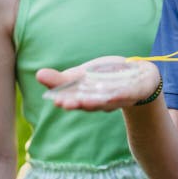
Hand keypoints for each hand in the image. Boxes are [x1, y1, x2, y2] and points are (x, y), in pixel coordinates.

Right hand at [36, 56, 160, 111]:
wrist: (139, 75)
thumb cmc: (106, 77)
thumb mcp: (83, 75)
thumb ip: (63, 79)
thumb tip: (38, 74)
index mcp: (88, 97)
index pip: (75, 101)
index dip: (65, 101)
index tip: (54, 100)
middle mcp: (102, 101)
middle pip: (89, 104)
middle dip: (77, 104)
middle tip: (63, 103)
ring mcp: (120, 98)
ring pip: (107, 102)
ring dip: (96, 102)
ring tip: (84, 101)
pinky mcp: (136, 92)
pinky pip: (129, 94)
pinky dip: (122, 95)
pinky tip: (116, 95)